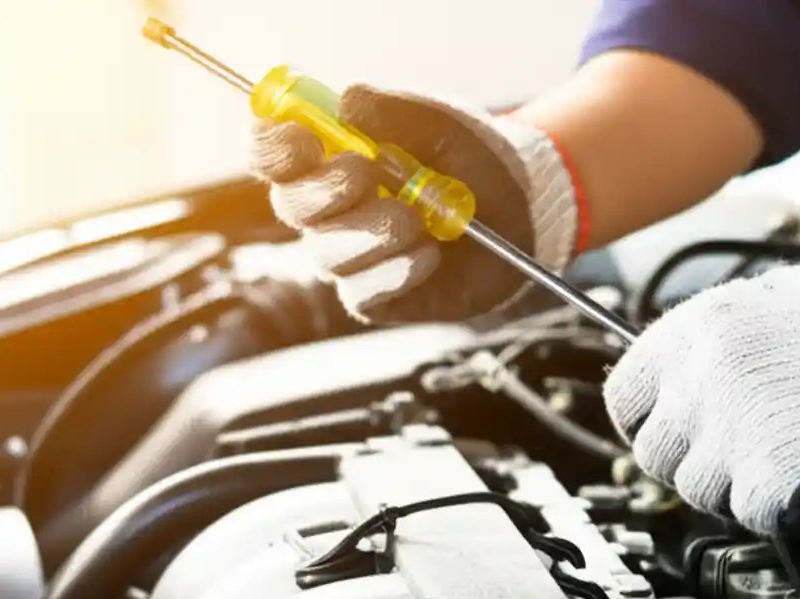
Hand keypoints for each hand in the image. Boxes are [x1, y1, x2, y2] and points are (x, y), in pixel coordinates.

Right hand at [248, 85, 578, 323]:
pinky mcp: (377, 296)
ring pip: (326, 254)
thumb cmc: (476, 163)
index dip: (275, 147)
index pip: (275, 153)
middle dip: (325, 190)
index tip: (302, 140)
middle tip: (366, 174)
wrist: (524, 214)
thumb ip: (396, 113)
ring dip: (371, 233)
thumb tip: (347, 101)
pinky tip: (428, 256)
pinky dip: (394, 273)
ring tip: (418, 220)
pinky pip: (361, 294)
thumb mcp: (443, 126)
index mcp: (333, 157)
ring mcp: (351, 255)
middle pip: (290, 205)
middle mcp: (332, 209)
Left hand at [604, 237, 799, 535]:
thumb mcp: (769, 297)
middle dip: (687, 462)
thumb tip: (684, 372)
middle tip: (725, 458)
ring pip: (696, 490)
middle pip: (653, 454)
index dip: (644, 423)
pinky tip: (797, 488)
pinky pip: (748, 513)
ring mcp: (734, 427)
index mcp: (696, 330)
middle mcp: (703, 377)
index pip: (623, 396)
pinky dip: (772, 511)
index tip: (666, 433)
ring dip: (731, 490)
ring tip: (769, 470)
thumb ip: (714, 338)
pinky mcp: (773, 470)